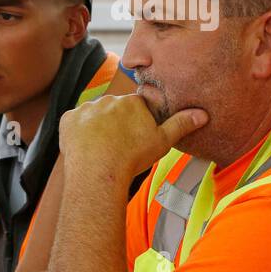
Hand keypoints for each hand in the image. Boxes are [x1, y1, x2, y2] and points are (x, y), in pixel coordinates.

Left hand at [59, 93, 207, 181]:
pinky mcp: (67, 120)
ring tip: (101, 151)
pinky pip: (74, 124)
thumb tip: (203, 114)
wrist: (99, 172)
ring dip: (96, 129)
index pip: (135, 107)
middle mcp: (107, 99)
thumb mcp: (162, 142)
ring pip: (93, 116)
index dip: (135, 124)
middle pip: (113, 110)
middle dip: (115, 124)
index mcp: (131, 102)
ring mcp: (85, 109)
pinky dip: (78, 134)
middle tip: (118, 147)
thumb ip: (181, 124)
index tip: (134, 139)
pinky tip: (85, 149)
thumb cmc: (133, 158)